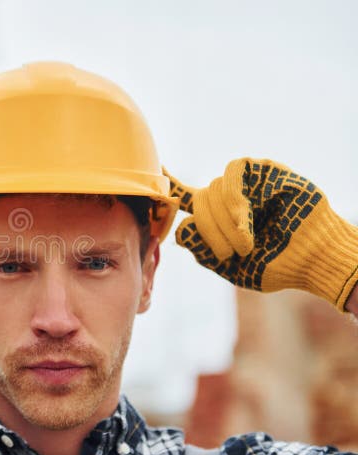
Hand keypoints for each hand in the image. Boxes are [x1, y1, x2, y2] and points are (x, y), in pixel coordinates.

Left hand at [165, 158, 357, 310]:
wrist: (313, 259)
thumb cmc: (275, 265)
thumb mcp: (230, 267)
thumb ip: (202, 250)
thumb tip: (179, 231)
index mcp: (216, 218)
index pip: (185, 198)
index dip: (170, 187)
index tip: (158, 175)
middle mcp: (227, 197)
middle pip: (197, 203)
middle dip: (209, 231)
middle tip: (232, 253)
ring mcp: (244, 183)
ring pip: (211, 190)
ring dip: (225, 221)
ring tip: (246, 243)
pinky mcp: (263, 170)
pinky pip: (233, 172)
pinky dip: (234, 199)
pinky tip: (246, 220)